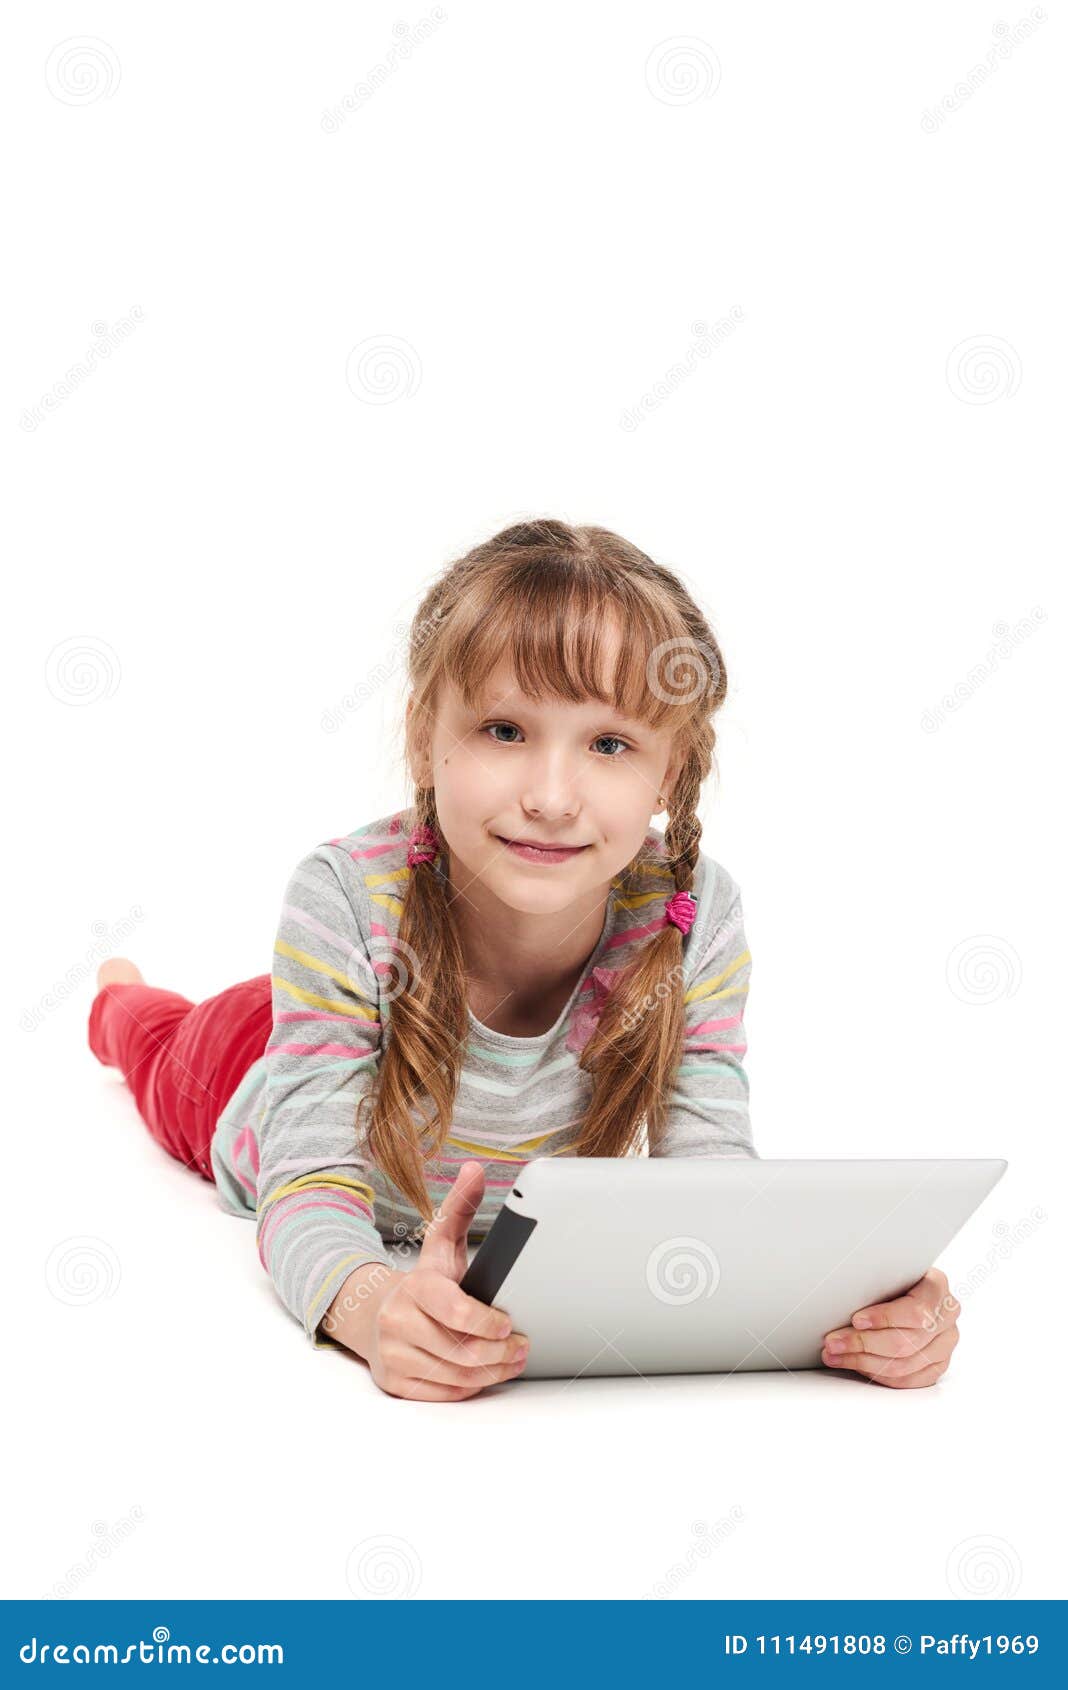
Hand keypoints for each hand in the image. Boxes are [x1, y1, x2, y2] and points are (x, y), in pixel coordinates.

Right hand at [365, 1160, 530, 1400]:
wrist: (373, 1313)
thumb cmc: (423, 1282)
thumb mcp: (440, 1244)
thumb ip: (459, 1208)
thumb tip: (475, 1169)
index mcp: (416, 1286)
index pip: (453, 1308)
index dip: (485, 1321)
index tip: (509, 1324)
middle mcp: (398, 1321)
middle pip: (460, 1349)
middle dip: (500, 1352)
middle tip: (523, 1347)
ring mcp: (394, 1354)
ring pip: (456, 1375)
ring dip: (493, 1372)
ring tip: (514, 1360)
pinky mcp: (395, 1381)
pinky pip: (444, 1393)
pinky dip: (471, 1387)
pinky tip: (488, 1374)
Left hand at [820, 1267, 959, 1387]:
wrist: (907, 1290)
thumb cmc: (892, 1279)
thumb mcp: (886, 1271)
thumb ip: (875, 1281)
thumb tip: (841, 1294)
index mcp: (937, 1287)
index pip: (915, 1311)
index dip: (884, 1318)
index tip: (856, 1320)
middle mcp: (946, 1316)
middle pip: (905, 1342)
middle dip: (863, 1343)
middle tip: (834, 1342)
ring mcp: (945, 1343)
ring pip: (904, 1365)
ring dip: (863, 1361)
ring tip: (836, 1354)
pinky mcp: (938, 1364)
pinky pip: (908, 1379)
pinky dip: (878, 1375)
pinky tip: (856, 1365)